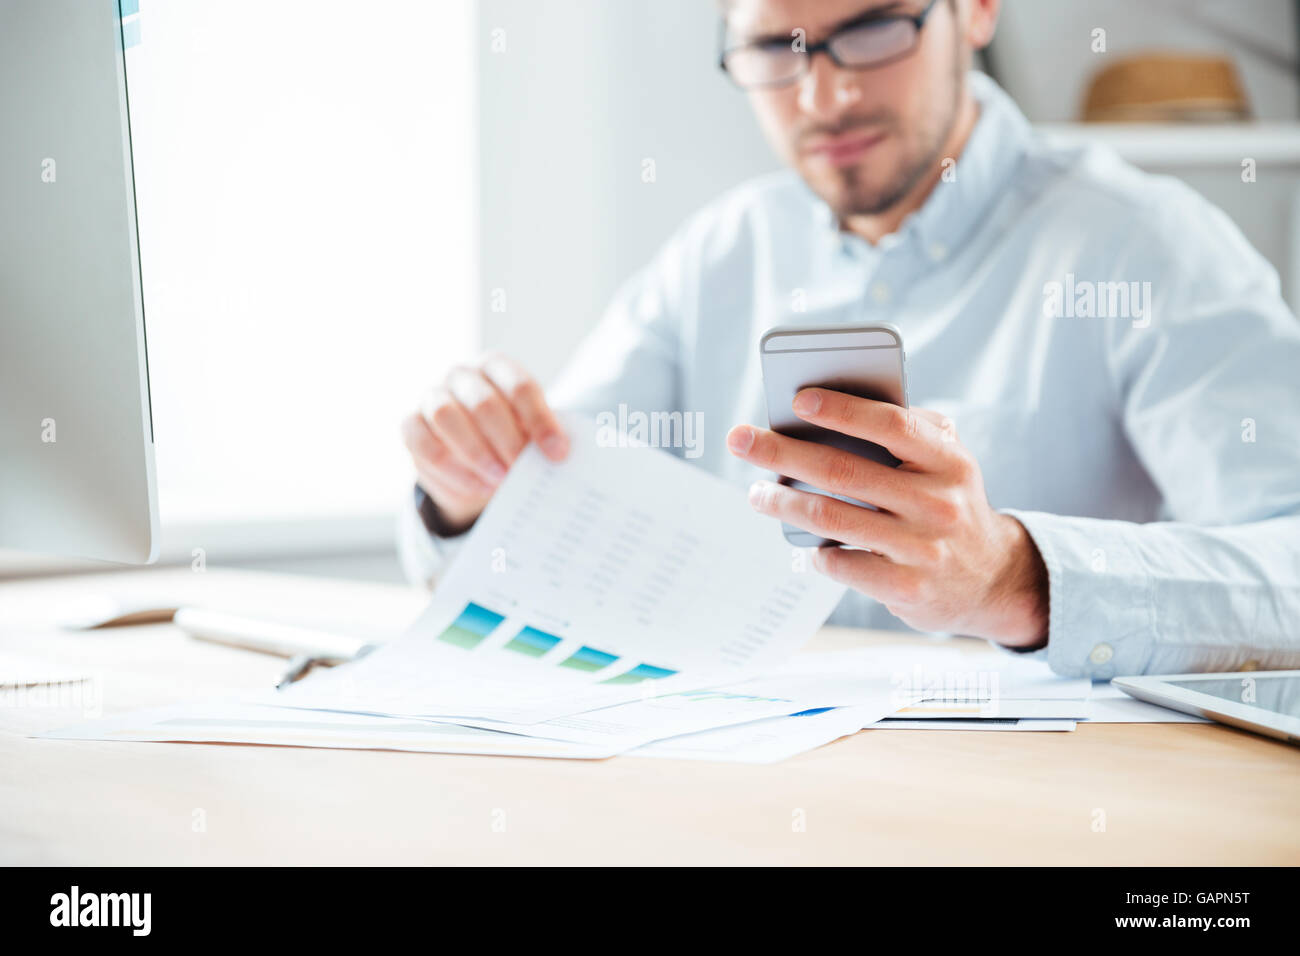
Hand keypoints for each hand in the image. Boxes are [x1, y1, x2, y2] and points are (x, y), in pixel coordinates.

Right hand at [402, 354, 568, 532]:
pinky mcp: (411, 424)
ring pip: (447, 417)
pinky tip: (478, 487)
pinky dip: (452, 470)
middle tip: (522, 470)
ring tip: (500, 480)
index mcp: (497, 367)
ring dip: (477, 454)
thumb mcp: (530, 431)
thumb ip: (541, 437)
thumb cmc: (509, 435)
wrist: (473, 455)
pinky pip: (424, 444)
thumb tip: (560, 455)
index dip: (541, 421)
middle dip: (507, 441)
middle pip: (483, 403)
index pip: (520, 387)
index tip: (558, 453)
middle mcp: (462, 375)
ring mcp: (432, 396)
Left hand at [726, 389, 1047, 646]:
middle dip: (782, 452)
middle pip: (843, 470)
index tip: (798, 400)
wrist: (993, 580)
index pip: (891, 424)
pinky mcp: (904, 587)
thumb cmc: (950, 505)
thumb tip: (834, 407)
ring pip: (831, 517)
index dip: (842, 409)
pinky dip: (814, 551)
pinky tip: (804, 544)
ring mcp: (921, 548)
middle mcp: (938, 503)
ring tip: (758, 492)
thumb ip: (910, 431)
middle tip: (741, 440)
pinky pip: (838, 562)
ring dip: (782, 501)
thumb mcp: (949, 462)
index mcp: (948, 461)